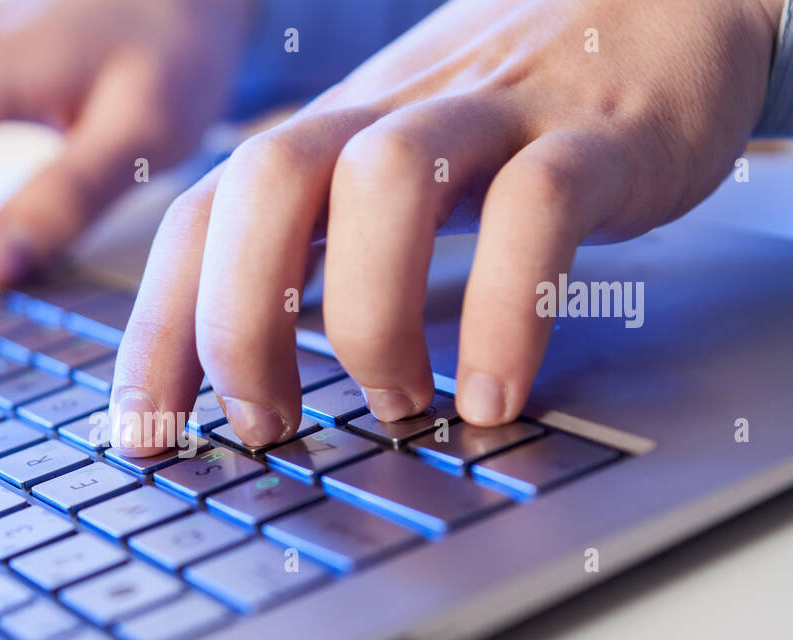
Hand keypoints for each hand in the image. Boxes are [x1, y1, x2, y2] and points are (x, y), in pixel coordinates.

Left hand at [111, 0, 782, 452]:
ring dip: (370, 319)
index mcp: (327, 139)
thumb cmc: (510, 112)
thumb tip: (255, 377)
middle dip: (239, 323)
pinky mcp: (593, 134)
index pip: (202, 219)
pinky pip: (537, 210)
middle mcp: (387, 116)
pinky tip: (497, 393)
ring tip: (400, 406)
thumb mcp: (391, 175)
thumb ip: (325, 252)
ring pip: (387, 183)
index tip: (141, 433)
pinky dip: (504, 311)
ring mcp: (490, 114)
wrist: (661, 0)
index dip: (155, 329)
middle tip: (266, 424)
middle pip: (265, 185)